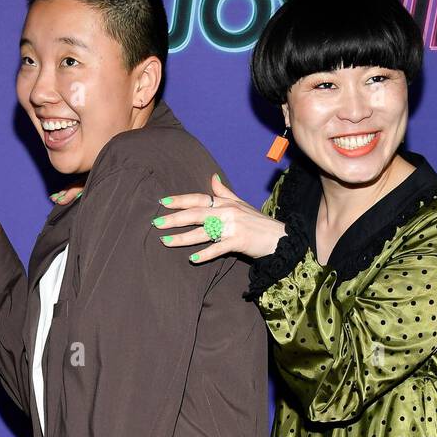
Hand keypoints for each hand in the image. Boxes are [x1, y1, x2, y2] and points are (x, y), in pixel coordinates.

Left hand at [153, 172, 285, 263]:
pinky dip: (205, 254)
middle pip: (195, 214)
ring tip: (165, 241)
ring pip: (202, 232)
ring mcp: (232, 227)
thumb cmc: (258, 223)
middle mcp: (227, 212)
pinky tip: (192, 259)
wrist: (279, 237)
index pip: (199, 199)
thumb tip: (213, 177)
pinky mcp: (239, 241)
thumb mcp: (241, 204)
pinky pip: (218, 248)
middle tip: (156, 223)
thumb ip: (225, 192)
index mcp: (225, 203)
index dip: (180, 200)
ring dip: (182, 238)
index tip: (163, 202)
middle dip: (174, 218)